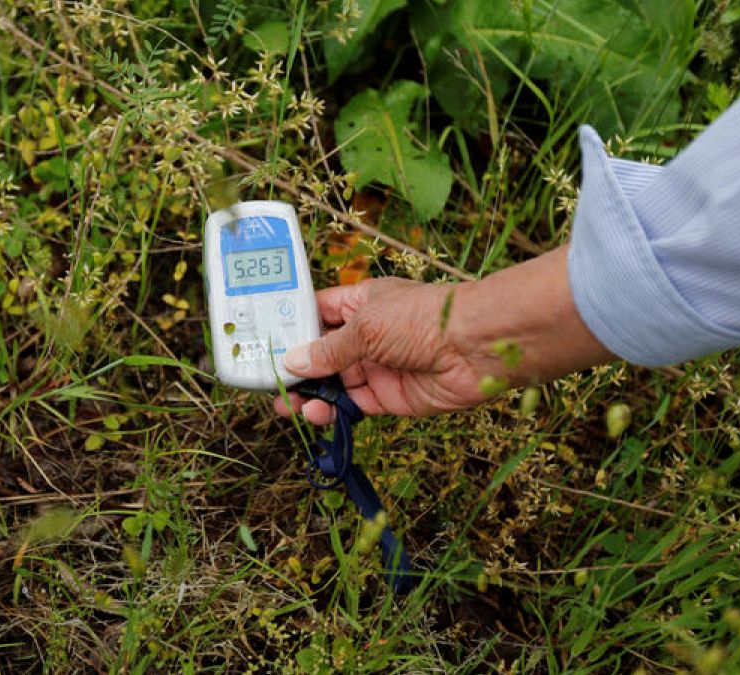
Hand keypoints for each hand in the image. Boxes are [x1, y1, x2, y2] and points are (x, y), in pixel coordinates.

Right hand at [275, 246, 612, 422]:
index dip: (290, 327)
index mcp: (359, 303)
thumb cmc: (424, 318)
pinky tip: (316, 414)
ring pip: (333, 384)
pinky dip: (333, 412)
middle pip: (321, 354)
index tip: (262, 342)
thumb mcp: (366, 326)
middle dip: (295, 369)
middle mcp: (367, 335)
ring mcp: (378, 367)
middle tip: (269, 385)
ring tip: (287, 407)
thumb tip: (294, 363)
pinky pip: (353, 407)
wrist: (477, 347)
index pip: (316, 313)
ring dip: (310, 395)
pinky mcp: (390, 398)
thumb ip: (328, 349)